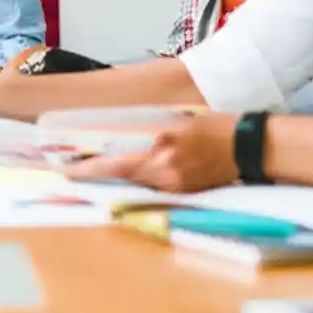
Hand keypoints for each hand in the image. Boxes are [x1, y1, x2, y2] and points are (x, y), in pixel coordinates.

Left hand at [60, 112, 240, 192]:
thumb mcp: (175, 120)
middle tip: (72, 167)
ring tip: (99, 164)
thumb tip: (117, 135)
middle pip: (121, 175)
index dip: (88, 170)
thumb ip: (148, 131)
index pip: (115, 164)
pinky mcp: (183, 191)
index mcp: (160, 147)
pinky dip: (142, 178)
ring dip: (119, 173)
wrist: (247, 145)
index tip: (65, 170)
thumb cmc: (212, 126)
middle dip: (98, 171)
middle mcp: (164, 169)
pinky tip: (138, 170)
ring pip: (136, 181)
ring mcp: (174, 183)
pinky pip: (153, 186)